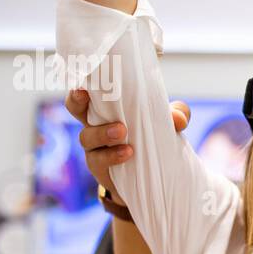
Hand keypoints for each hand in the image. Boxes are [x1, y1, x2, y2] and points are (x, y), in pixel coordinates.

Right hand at [64, 89, 190, 206]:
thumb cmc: (153, 139)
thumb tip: (177, 119)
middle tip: (84, 93)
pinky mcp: (100, 168)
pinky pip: (99, 160)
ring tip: (121, 131)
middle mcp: (95, 125)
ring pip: (87, 136)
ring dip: (103, 132)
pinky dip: (113, 155)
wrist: (152, 178)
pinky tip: (128, 152)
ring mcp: (95, 148)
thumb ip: (176, 115)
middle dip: (76, 100)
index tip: (84, 75)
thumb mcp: (168, 124)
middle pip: (74, 108)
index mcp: (107, 109)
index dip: (81, 81)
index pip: (88, 90)